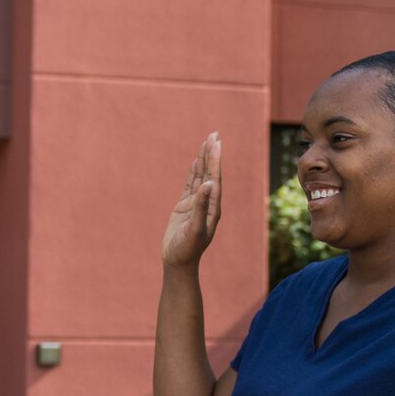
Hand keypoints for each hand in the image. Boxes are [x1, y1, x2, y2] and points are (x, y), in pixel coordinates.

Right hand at [162, 133, 221, 267]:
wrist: (178, 262)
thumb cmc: (187, 249)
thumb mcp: (194, 229)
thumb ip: (201, 207)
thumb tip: (207, 185)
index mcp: (213, 207)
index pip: (215, 178)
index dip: (215, 160)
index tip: (216, 142)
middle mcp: (207, 202)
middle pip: (210, 173)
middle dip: (211, 153)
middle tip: (214, 133)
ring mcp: (196, 203)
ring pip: (201, 176)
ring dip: (203, 159)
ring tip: (206, 141)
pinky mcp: (185, 207)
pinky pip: (190, 184)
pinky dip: (193, 172)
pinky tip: (195, 162)